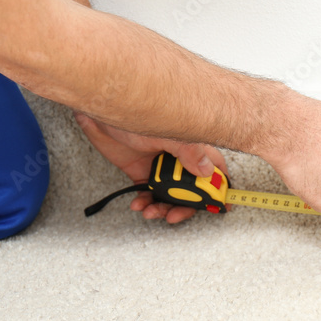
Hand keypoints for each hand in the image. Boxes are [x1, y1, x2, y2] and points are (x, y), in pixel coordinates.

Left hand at [74, 111, 228, 223]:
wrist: (99, 106)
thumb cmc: (132, 106)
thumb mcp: (164, 129)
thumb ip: (187, 149)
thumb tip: (206, 170)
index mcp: (189, 144)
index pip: (213, 168)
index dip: (219, 187)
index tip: (221, 205)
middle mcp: (177, 156)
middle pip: (191, 187)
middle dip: (186, 205)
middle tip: (174, 214)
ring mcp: (159, 164)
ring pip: (169, 194)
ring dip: (164, 207)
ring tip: (152, 212)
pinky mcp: (140, 170)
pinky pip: (148, 193)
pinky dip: (145, 202)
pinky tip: (138, 204)